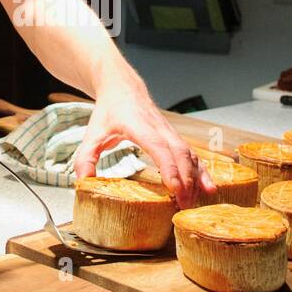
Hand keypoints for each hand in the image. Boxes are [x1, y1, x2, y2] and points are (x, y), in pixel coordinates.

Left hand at [73, 83, 215, 209]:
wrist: (122, 87)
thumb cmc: (109, 110)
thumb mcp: (92, 134)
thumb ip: (85, 158)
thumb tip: (84, 182)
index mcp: (140, 127)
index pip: (159, 149)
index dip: (169, 168)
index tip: (174, 189)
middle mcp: (160, 129)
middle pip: (180, 154)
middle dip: (186, 180)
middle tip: (185, 204)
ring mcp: (170, 132)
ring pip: (190, 154)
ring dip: (196, 177)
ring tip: (198, 199)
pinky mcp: (174, 137)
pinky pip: (191, 154)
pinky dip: (201, 170)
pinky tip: (207, 186)